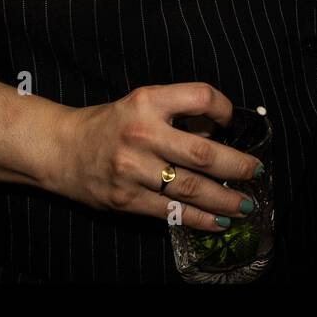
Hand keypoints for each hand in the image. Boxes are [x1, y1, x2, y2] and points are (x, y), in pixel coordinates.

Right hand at [47, 82, 263, 232]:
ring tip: (245, 203)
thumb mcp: (141, 103)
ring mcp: (133, 169)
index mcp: (148, 101)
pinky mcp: (127, 198)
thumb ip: (176, 113)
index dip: (223, 107)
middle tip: (256, 171)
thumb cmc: (109, 124)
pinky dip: (200, 217)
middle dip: (237, 165)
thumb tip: (219, 134)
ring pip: (191, 187)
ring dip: (225, 198)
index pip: (199, 97)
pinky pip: (172, 211)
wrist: (61, 149)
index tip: (232, 120)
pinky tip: (219, 219)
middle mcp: (142, 134)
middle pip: (203, 152)